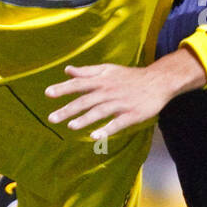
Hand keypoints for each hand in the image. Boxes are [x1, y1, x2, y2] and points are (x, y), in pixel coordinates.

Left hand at [45, 48, 206, 140]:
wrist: (158, 81)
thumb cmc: (130, 76)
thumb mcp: (108, 69)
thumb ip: (87, 71)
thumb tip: (67, 70)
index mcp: (102, 80)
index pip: (79, 84)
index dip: (63, 88)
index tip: (48, 93)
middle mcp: (109, 91)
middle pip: (86, 100)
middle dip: (68, 109)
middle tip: (52, 118)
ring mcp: (120, 103)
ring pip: (100, 112)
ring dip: (85, 119)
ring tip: (71, 126)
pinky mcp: (132, 114)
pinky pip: (117, 123)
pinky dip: (107, 130)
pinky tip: (96, 137)